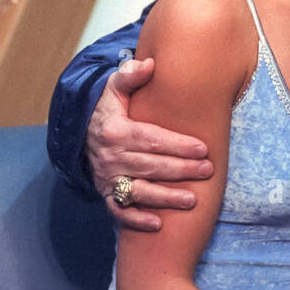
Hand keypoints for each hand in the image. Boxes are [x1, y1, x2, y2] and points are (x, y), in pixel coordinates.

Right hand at [88, 57, 214, 230]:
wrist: (81, 135)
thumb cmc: (109, 111)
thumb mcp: (115, 89)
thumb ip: (130, 75)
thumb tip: (150, 64)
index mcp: (115, 131)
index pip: (151, 139)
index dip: (177, 145)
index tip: (203, 148)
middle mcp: (111, 157)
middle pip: (150, 166)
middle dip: (180, 170)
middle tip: (208, 171)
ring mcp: (108, 179)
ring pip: (138, 191)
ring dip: (165, 198)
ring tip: (192, 200)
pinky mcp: (107, 195)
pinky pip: (120, 211)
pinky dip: (137, 220)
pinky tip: (159, 225)